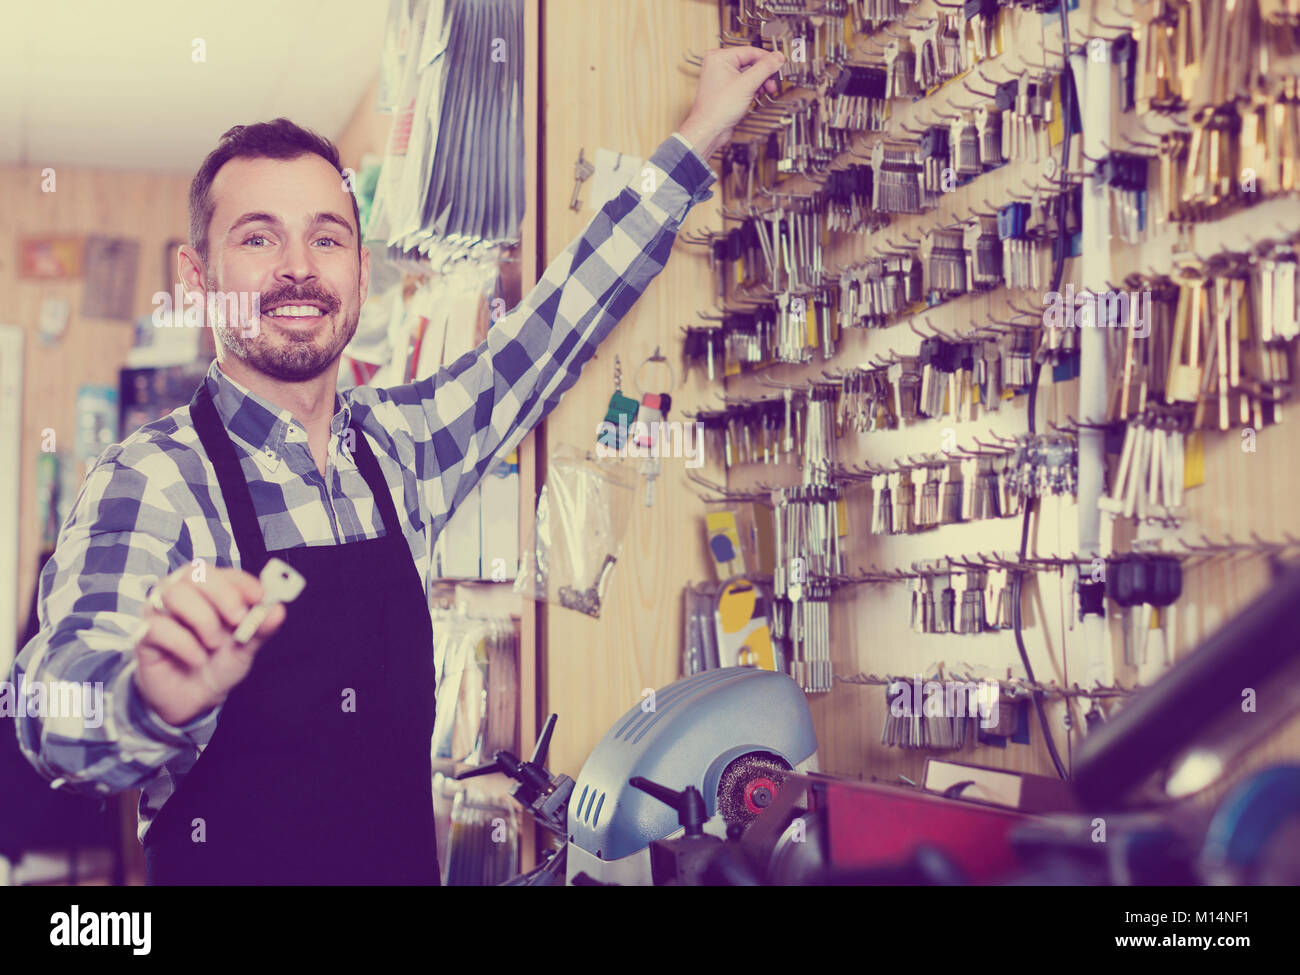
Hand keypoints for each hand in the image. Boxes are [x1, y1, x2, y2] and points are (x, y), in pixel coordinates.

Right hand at [132, 566, 286, 726]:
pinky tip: (196, 658)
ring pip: (174, 594)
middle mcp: (180, 593)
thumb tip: (278, 609)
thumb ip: (260, 627)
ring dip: (202, 619)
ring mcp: (158, 611)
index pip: (224, 572)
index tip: (261, 598)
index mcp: (208, 590)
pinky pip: (158, 627)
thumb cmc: (219, 662)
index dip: (244, 582)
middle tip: (237, 619)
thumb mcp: (246, 646)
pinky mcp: (143, 635)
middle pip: (195, 574)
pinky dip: (184, 644)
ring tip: (214, 644)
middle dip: (222, 595)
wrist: (193, 698)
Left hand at [677, 46, 784, 160]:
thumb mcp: (747, 84)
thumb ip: (765, 68)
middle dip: (764, 74)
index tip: (779, 63)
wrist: (710, 130)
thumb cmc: (717, 109)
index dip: (767, 59)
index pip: (750, 51)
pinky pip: (744, 83)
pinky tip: (756, 95)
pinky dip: (753, 89)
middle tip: (772, 82)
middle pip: (751, 63)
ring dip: (760, 82)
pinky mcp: (726, 89)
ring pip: (749, 74)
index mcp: (719, 57)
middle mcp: (719, 64)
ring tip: (765, 90)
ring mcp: (722, 77)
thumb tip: (777, 57)